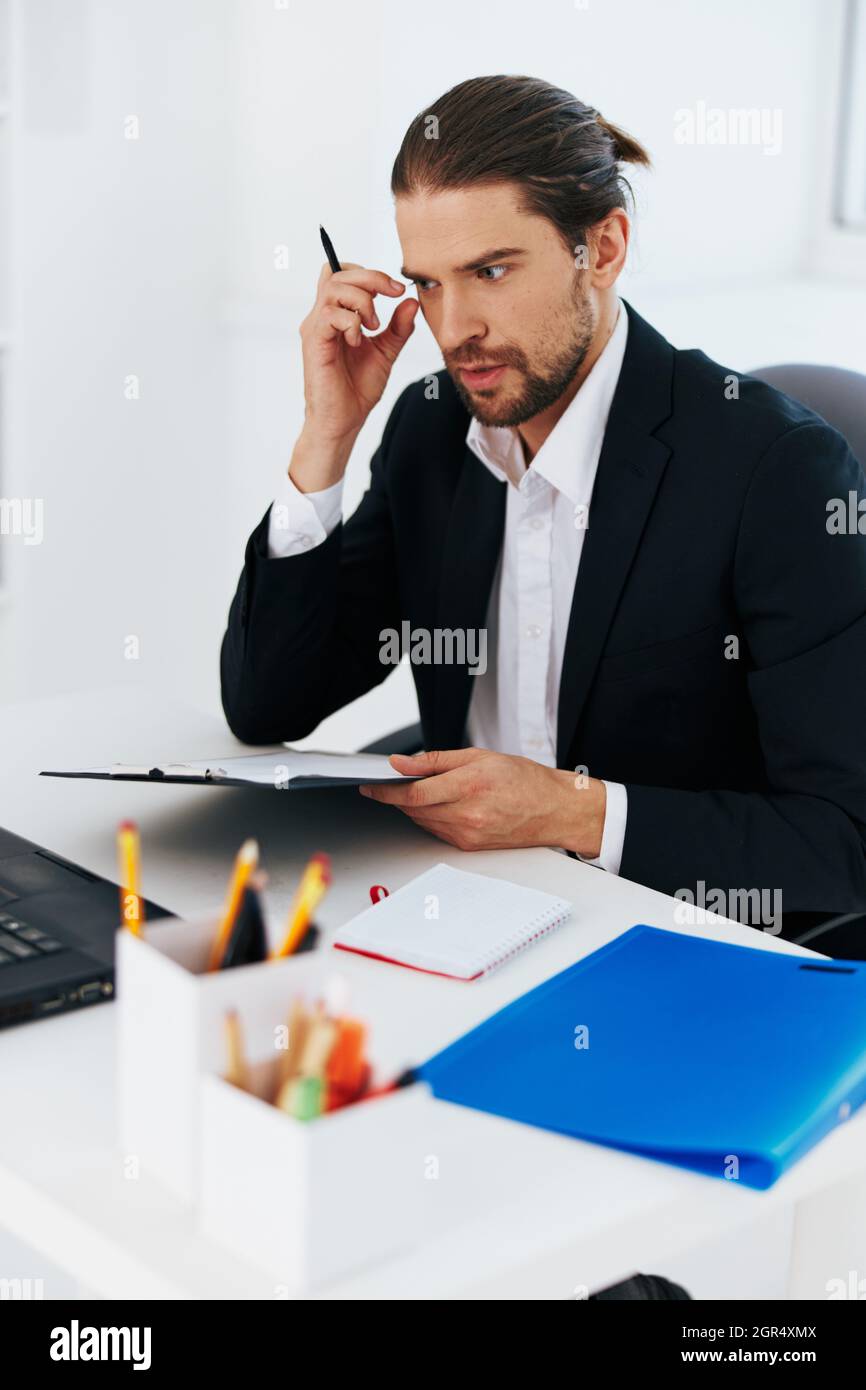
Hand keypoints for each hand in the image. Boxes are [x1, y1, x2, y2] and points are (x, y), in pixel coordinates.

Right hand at [292, 262, 419, 490]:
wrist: (343, 421)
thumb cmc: (357, 389)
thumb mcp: (386, 352)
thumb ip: (398, 327)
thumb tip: (410, 301)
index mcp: (336, 315)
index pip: (343, 273)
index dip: (370, 273)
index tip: (397, 291)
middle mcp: (322, 317)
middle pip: (339, 273)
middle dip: (372, 278)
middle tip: (394, 295)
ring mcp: (316, 328)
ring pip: (333, 288)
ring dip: (362, 301)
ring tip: (373, 326)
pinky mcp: (314, 343)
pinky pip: (330, 315)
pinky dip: (351, 322)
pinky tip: (358, 341)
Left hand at [358, 748, 606, 855]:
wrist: (553, 810)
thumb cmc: (523, 780)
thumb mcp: (479, 756)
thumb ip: (436, 760)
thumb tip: (402, 763)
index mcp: (469, 786)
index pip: (414, 793)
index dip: (385, 790)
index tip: (369, 785)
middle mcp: (467, 814)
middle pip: (414, 808)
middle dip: (396, 796)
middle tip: (388, 783)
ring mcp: (467, 834)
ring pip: (422, 821)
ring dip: (412, 807)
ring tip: (415, 791)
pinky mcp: (469, 846)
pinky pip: (436, 831)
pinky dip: (429, 817)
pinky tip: (436, 805)